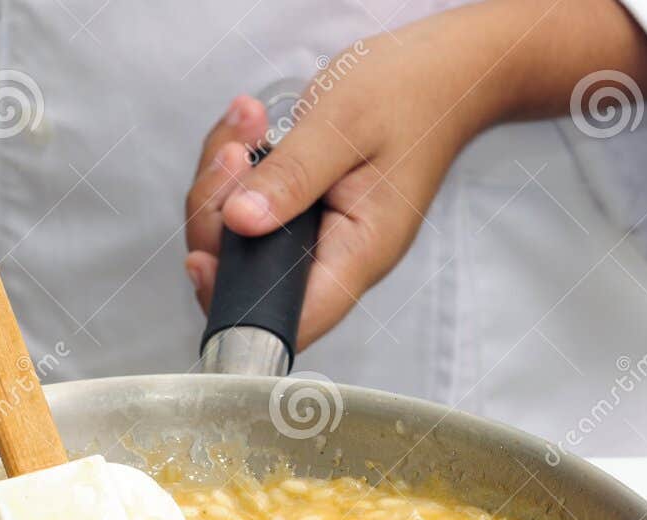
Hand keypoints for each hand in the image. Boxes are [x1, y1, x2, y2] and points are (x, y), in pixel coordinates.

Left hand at [184, 0, 646, 347]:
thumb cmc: (411, 95)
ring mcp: (315, 238)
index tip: (205, 259)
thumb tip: (240, 222)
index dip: (235, 304)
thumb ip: (291, 178)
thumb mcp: (343, 127)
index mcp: (356, 255)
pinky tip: (251, 130)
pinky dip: (234, 170)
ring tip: (247, 125)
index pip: (289, 320)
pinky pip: (245, 208)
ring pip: (236, 238)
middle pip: (246, 277)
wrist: (441, 71)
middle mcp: (333, 258)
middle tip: (233, 154)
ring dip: (221, 182)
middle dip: (216, 217)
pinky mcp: (300, 214)